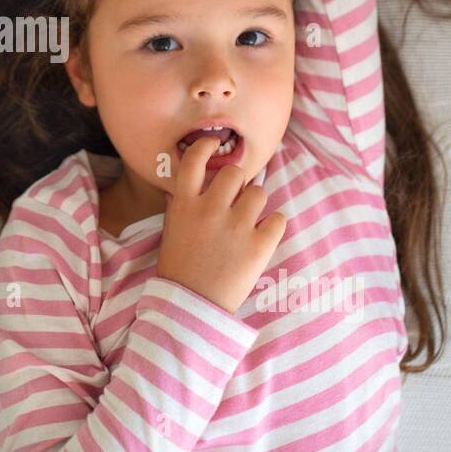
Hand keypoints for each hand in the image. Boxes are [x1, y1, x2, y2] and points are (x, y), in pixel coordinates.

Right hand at [155, 134, 287, 315]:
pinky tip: (262, 238)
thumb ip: (184, 204)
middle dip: (237, 183)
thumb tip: (195, 184)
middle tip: (234, 201)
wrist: (191, 307)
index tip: (214, 144)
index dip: (206, 146)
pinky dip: (273, 227)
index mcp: (184, 204)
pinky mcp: (258, 245)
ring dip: (255, 204)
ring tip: (248, 223)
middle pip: (233, 173)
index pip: (194, 159)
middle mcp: (210, 209)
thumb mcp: (172, 230)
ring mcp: (235, 227)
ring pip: (258, 193)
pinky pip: (278, 219)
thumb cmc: (179, 269)